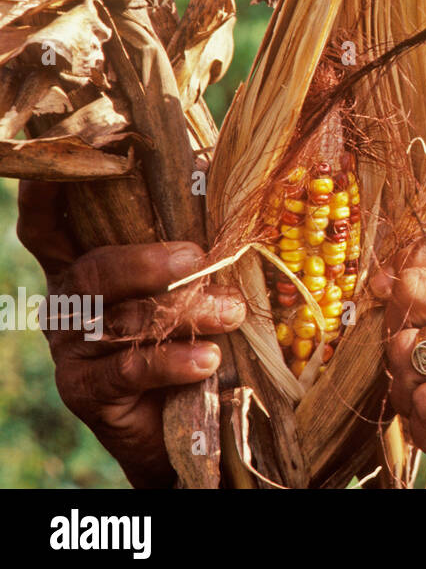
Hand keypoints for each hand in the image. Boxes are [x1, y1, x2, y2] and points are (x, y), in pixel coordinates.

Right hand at [16, 180, 245, 488]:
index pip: (51, 222)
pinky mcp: (85, 389)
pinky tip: (208, 359)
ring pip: (123, 318)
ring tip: (232, 313)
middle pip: (94, 269)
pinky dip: (173, 362)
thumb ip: (188, 234)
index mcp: (83, 261)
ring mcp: (70, 346)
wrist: (181, 421)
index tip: (89, 148)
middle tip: (198, 258)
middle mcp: (67, 299)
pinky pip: (129, 368)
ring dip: (186, 312)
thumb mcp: (189, 279)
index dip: (54, 189)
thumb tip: (214, 163)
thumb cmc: (188, 331)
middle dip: (149, 262)